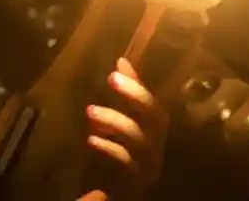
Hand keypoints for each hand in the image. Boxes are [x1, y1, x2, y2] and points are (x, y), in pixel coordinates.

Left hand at [82, 58, 168, 197]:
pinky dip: (110, 148)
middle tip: (111, 78)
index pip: (155, 105)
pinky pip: (127, 164)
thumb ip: (127, 97)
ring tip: (91, 110)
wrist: (120, 194)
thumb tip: (122, 61)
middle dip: (137, 97)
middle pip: (157, 120)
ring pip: (141, 141)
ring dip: (116, 121)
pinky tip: (92, 139)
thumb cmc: (122, 156)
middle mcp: (157, 149)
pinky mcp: (134, 182)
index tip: (118, 66)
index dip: (140, 85)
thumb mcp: (123, 124)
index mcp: (155, 134)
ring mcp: (148, 166)